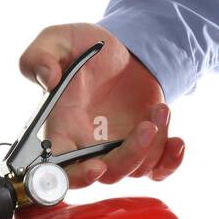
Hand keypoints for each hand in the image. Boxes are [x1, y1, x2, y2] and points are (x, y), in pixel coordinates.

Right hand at [18, 23, 183, 186]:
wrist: (119, 48)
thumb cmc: (80, 47)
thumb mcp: (55, 41)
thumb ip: (40, 56)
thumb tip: (46, 78)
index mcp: (60, 129)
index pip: (58, 170)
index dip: (75, 178)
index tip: (94, 167)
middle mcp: (86, 145)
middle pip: (104, 175)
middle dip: (126, 159)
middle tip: (144, 129)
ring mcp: (116, 148)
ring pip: (134, 169)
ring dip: (154, 143)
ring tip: (160, 108)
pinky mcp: (142, 145)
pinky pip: (156, 169)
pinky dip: (169, 163)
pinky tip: (178, 143)